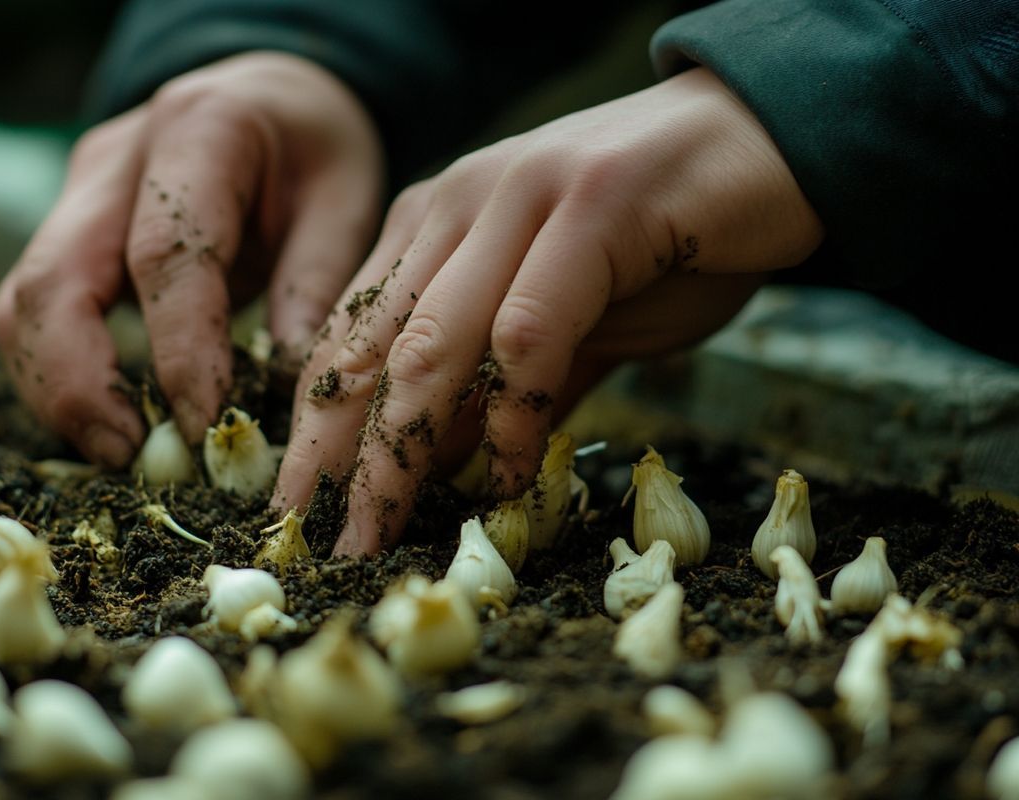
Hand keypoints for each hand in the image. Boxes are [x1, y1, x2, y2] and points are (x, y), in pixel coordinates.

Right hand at [0, 52, 383, 466]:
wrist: (271, 100)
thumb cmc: (315, 151)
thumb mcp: (349, 200)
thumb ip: (319, 280)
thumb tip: (280, 381)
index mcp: (199, 130)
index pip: (165, 253)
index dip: (177, 349)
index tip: (204, 424)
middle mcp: (116, 159)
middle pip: (51, 279)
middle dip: (79, 386)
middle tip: (132, 456)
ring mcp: (78, 193)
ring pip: (21, 302)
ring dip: (57, 391)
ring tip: (122, 451)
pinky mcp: (67, 229)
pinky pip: (36, 312)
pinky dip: (62, 376)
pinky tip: (113, 420)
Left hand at [273, 67, 823, 553]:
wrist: (765, 140)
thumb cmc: (665, 239)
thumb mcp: (564, 328)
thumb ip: (499, 389)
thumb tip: (440, 469)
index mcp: (435, 223)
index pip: (349, 337)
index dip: (316, 429)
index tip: (300, 508)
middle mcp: (458, 203)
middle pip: (370, 348)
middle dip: (335, 455)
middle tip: (323, 542)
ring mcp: (518, 196)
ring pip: (430, 343)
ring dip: (400, 453)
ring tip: (382, 533)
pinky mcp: (589, 205)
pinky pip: (528, 332)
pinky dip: (513, 413)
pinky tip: (509, 476)